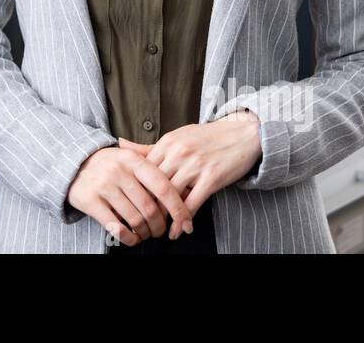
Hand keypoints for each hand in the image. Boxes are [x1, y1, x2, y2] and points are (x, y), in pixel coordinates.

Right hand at [67, 143, 194, 245]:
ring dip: (145, 233)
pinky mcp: (91, 201)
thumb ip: (153, 163)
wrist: (72, 163)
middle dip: (160, 226)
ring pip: (135, 219)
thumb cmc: (108, 163)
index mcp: (133, 160)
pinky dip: (128, 237)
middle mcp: (119, 171)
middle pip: (150, 207)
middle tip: (161, 231)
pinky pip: (116, 227)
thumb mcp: (128, 155)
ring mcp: (104, 186)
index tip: (186, 222)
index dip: (178, 208)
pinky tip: (132, 237)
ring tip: (146, 233)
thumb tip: (182, 180)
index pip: (163, 187)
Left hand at [119, 110, 262, 217]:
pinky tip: (179, 229)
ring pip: (171, 196)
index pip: (143, 170)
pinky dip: (183, 219)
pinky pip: (192, 203)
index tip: (131, 203)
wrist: (242, 133)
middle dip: (147, 205)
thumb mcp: (177, 137)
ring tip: (158, 229)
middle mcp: (178, 153)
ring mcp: (195, 166)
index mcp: (167, 142)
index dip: (136, 189)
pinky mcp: (211, 178)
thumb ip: (150, 147)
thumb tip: (121, 145)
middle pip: (154, 185)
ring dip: (164, 217)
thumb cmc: (207, 137)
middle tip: (141, 221)